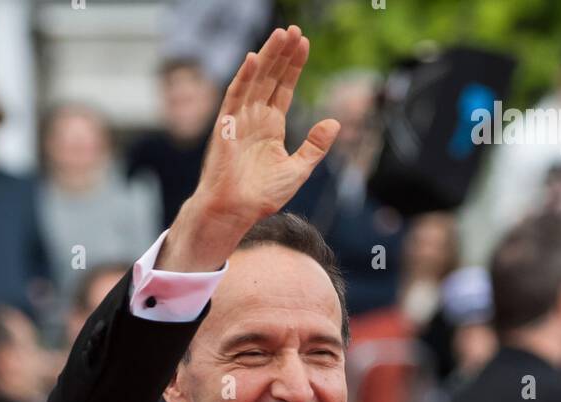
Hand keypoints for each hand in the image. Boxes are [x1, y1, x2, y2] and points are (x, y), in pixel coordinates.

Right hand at [157, 26, 339, 272]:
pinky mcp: (226, 125)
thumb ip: (315, 146)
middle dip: (282, 54)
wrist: (236, 211)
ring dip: (268, 56)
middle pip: (271, 77)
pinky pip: (235, 95)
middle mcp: (255, 117)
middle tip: (295, 30)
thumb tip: (334, 122)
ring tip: (282, 34)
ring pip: (255, 79)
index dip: (293, 66)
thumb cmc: (262, 195)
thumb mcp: (298, 169)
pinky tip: (255, 58)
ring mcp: (239, 119)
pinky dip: (244, 77)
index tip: (304, 44)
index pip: (283, 88)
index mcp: (271, 126)